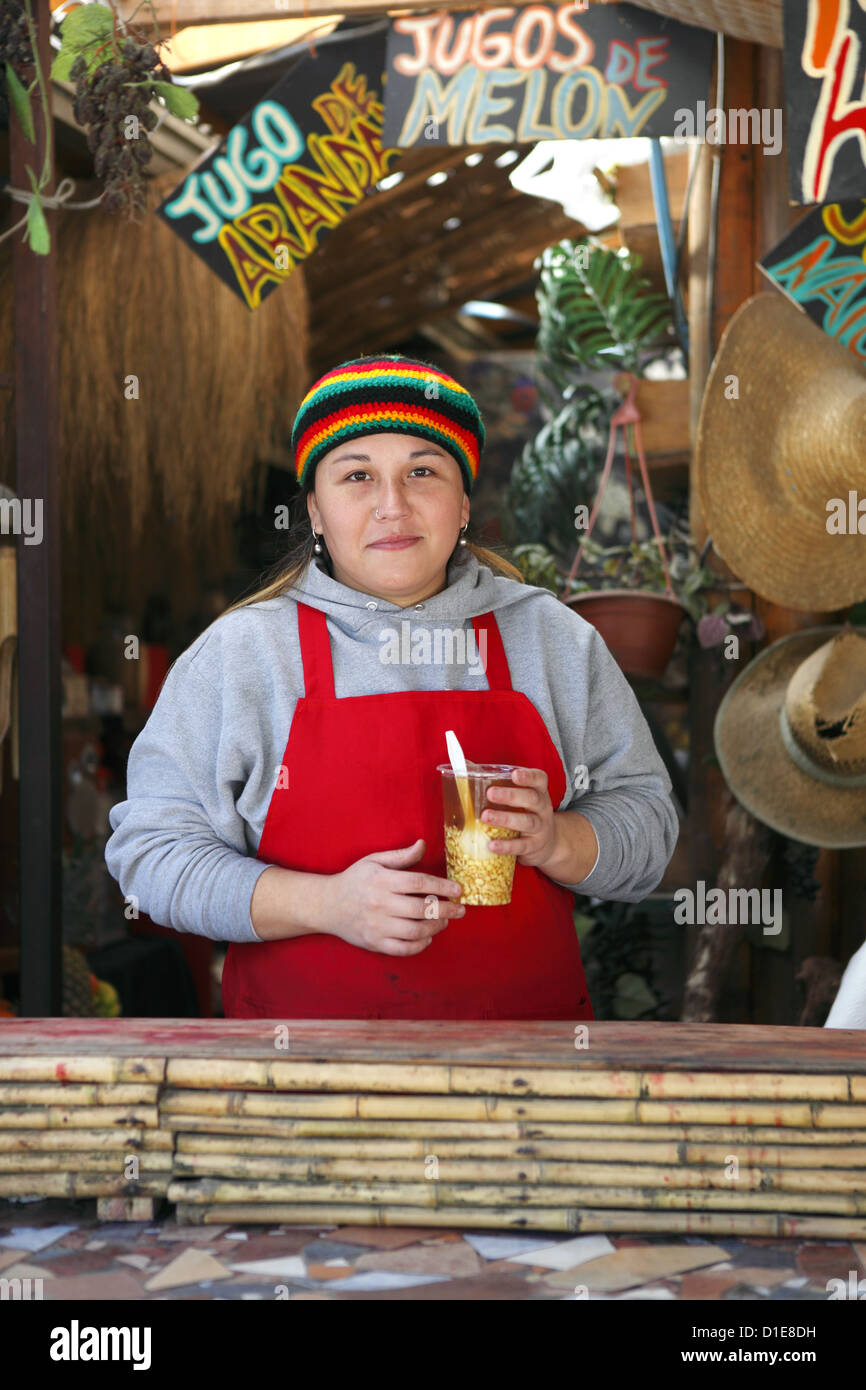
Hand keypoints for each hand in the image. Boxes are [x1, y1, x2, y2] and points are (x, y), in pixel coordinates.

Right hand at [320, 839, 465, 955]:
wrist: (327, 905)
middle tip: (460, 909)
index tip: (458, 889)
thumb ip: (401, 856)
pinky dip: (420, 945)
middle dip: (447, 909)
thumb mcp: (374, 861)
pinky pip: (403, 948)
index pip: (419, 883)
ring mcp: (377, 926)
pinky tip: (427, 937)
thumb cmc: (354, 880)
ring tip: (445, 921)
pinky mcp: (374, 943)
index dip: (442, 886)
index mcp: (382, 880)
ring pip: (416, 930)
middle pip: (422, 908)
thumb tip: (423, 844)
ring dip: (436, 926)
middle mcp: (380, 904)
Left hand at [480, 766, 558, 868]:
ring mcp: (540, 828)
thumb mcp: (518, 798)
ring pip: (527, 822)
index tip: (514, 774)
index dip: (529, 776)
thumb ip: (497, 783)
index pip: (539, 779)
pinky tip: (492, 845)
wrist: (547, 842)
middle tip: (490, 793)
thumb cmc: (525, 813)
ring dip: (505, 818)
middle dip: (511, 795)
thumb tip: (467, 768)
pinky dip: (506, 846)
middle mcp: (542, 808)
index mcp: (538, 791)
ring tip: (486, 816)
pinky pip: (521, 846)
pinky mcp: (534, 846)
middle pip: (532, 799)